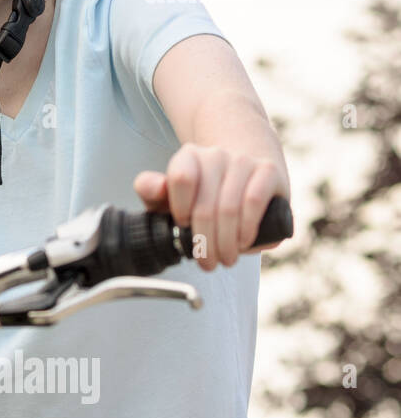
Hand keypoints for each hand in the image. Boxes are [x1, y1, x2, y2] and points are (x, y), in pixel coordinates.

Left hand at [133, 143, 289, 270]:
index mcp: (188, 157)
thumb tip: (157, 188)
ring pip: (229, 208)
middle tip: (207, 263)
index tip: (183, 227)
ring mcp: (243, 161)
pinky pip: (254, 202)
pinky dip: (247, 229)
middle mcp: (215, 154)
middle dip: (205, 243)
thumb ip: (150, 189)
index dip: (181, 210)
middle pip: (205, 206)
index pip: (181, 180)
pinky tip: (243, 242)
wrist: (243, 176)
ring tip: (225, 258)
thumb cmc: (202, 192)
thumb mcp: (169, 193)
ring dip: (226, 243)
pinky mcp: (268, 171)